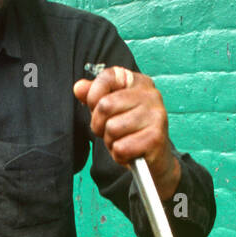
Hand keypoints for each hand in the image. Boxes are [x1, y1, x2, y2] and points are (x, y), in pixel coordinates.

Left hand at [73, 65, 180, 199]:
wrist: (155, 158)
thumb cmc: (130, 132)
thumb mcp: (110, 111)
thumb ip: (94, 96)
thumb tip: (79, 88)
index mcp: (138, 82)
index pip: (107, 77)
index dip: (93, 97)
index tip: (101, 110)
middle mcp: (151, 94)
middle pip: (105, 105)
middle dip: (99, 125)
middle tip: (111, 132)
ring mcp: (156, 115)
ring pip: (112, 128)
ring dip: (110, 142)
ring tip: (123, 141)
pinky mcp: (156, 138)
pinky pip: (121, 148)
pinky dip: (119, 156)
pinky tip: (130, 152)